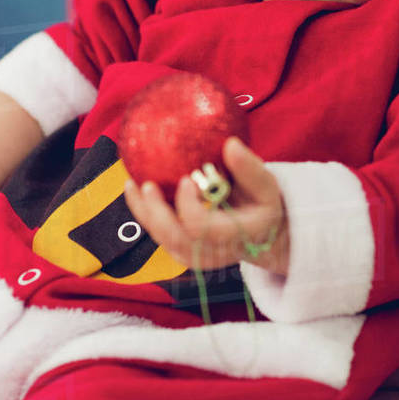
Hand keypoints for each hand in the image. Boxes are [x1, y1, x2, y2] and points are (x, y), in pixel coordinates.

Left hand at [124, 137, 290, 273]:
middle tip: (146, 184)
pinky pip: (160, 235)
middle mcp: (213, 252)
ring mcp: (196, 256)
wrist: (263, 234)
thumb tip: (230, 143)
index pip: (203, 227)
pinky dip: (146, 215)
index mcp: (235, 235)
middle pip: (175, 238)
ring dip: (144, 212)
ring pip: (163, 239)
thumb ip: (250, 168)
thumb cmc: (263, 204)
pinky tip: (137, 192)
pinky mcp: (184, 252)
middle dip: (156, 212)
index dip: (188, 206)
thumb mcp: (267, 185)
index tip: (186, 179)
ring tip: (131, 185)